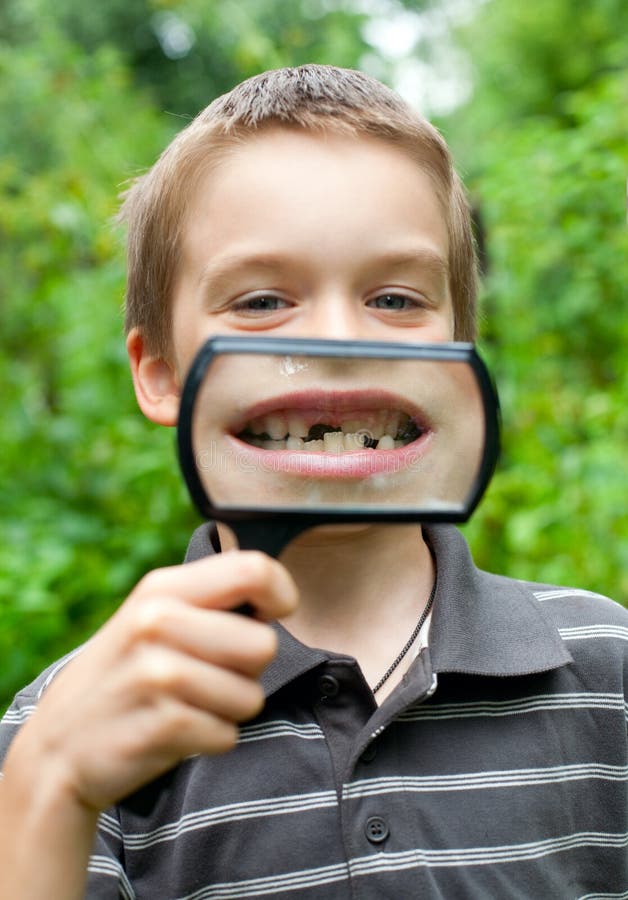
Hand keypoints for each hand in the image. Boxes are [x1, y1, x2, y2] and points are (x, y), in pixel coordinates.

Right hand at [6, 551, 296, 813]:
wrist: (58, 747)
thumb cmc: (124, 676)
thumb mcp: (152, 617)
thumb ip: (210, 600)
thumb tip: (279, 596)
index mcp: (163, 587)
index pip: (255, 570)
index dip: (281, 594)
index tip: (271, 616)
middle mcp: (158, 621)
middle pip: (264, 644)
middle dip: (247, 669)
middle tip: (206, 676)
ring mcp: (157, 674)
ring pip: (251, 696)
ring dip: (227, 710)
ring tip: (184, 705)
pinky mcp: (162, 725)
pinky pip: (228, 735)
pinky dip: (209, 741)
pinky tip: (172, 732)